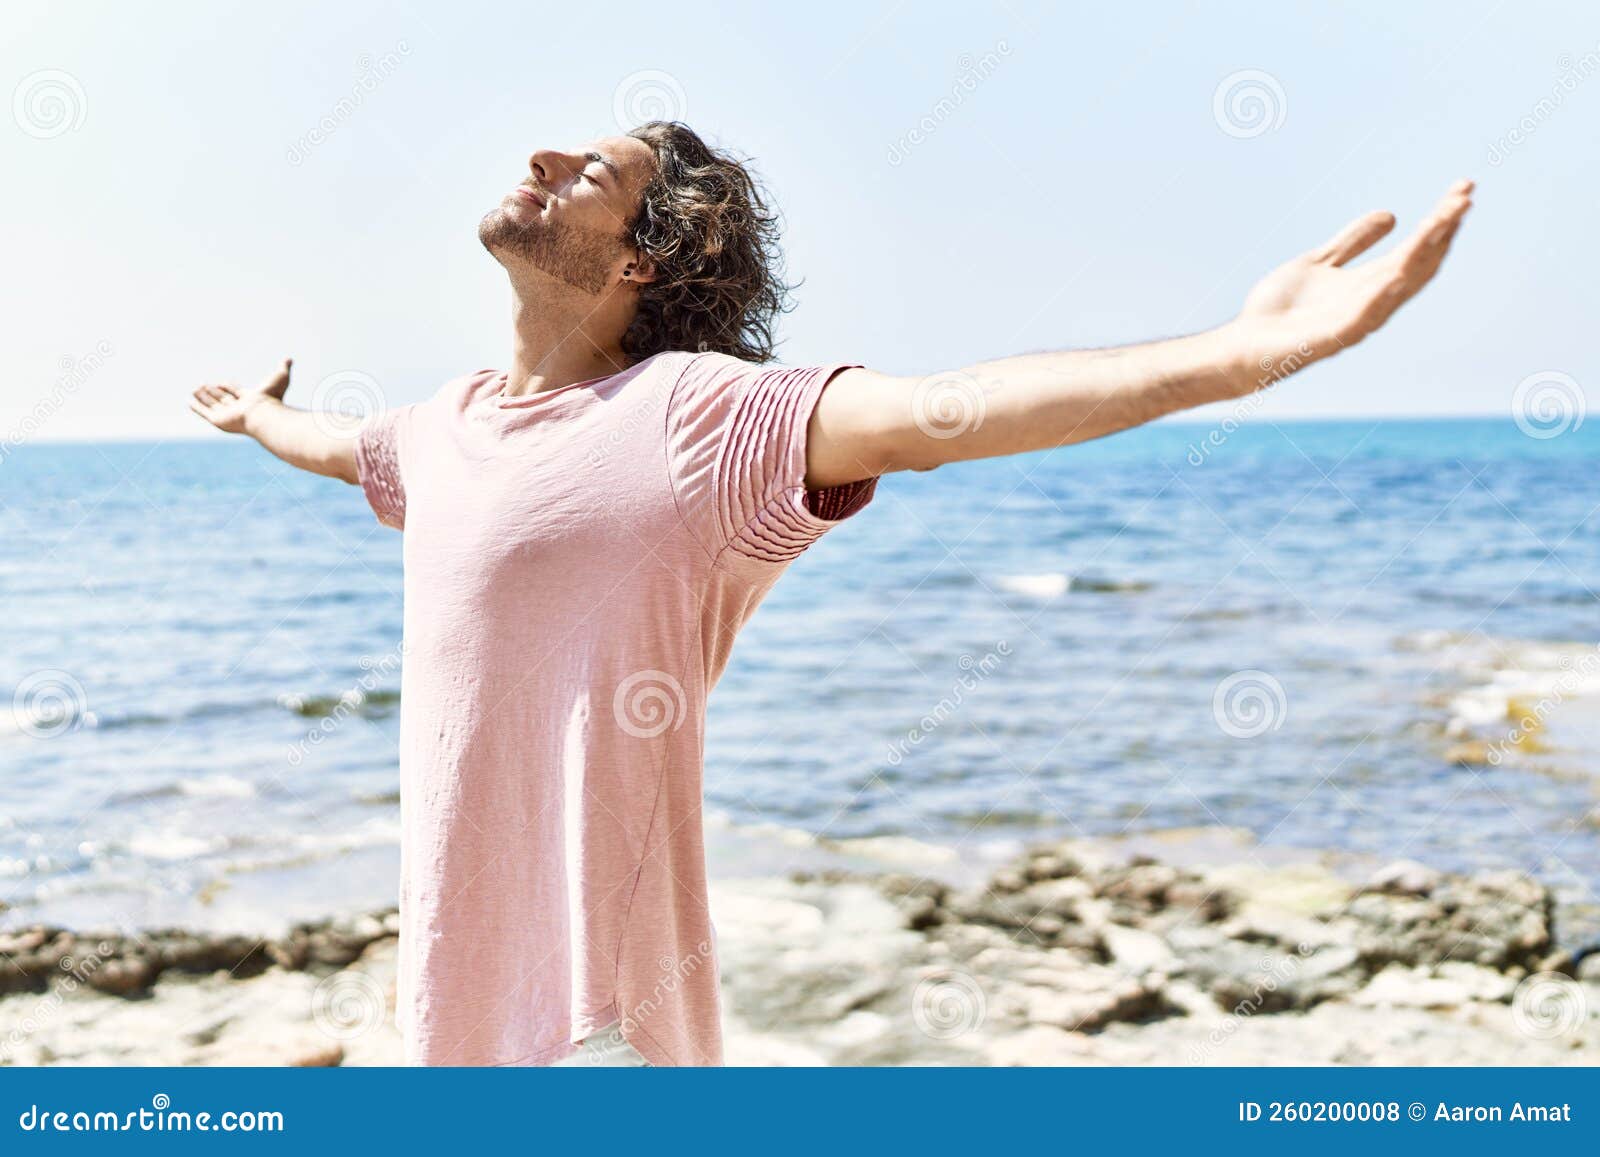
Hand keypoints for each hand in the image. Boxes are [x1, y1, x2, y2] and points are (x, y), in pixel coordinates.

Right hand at [189, 358, 292, 433]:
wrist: (263, 414)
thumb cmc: (272, 398)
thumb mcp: (280, 378)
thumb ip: (283, 368)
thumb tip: (289, 359)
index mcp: (251, 400)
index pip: (237, 392)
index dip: (229, 387)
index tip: (221, 382)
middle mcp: (239, 409)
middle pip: (223, 399)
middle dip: (214, 392)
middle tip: (204, 385)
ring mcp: (228, 415)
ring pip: (213, 405)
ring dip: (204, 397)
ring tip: (195, 389)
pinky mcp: (218, 420)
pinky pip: (204, 412)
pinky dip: (196, 407)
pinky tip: (189, 401)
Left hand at [1235, 179, 1473, 376]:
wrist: (1244, 345)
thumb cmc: (1280, 309)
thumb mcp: (1318, 263)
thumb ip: (1352, 242)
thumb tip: (1392, 215)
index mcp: (1369, 284)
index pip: (1416, 250)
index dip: (1440, 222)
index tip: (1462, 189)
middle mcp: (1370, 303)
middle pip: (1417, 264)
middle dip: (1442, 231)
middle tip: (1465, 197)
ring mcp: (1352, 322)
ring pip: (1396, 286)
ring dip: (1421, 255)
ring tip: (1442, 224)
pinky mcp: (1328, 340)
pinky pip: (1360, 319)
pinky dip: (1380, 298)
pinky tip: (1396, 275)